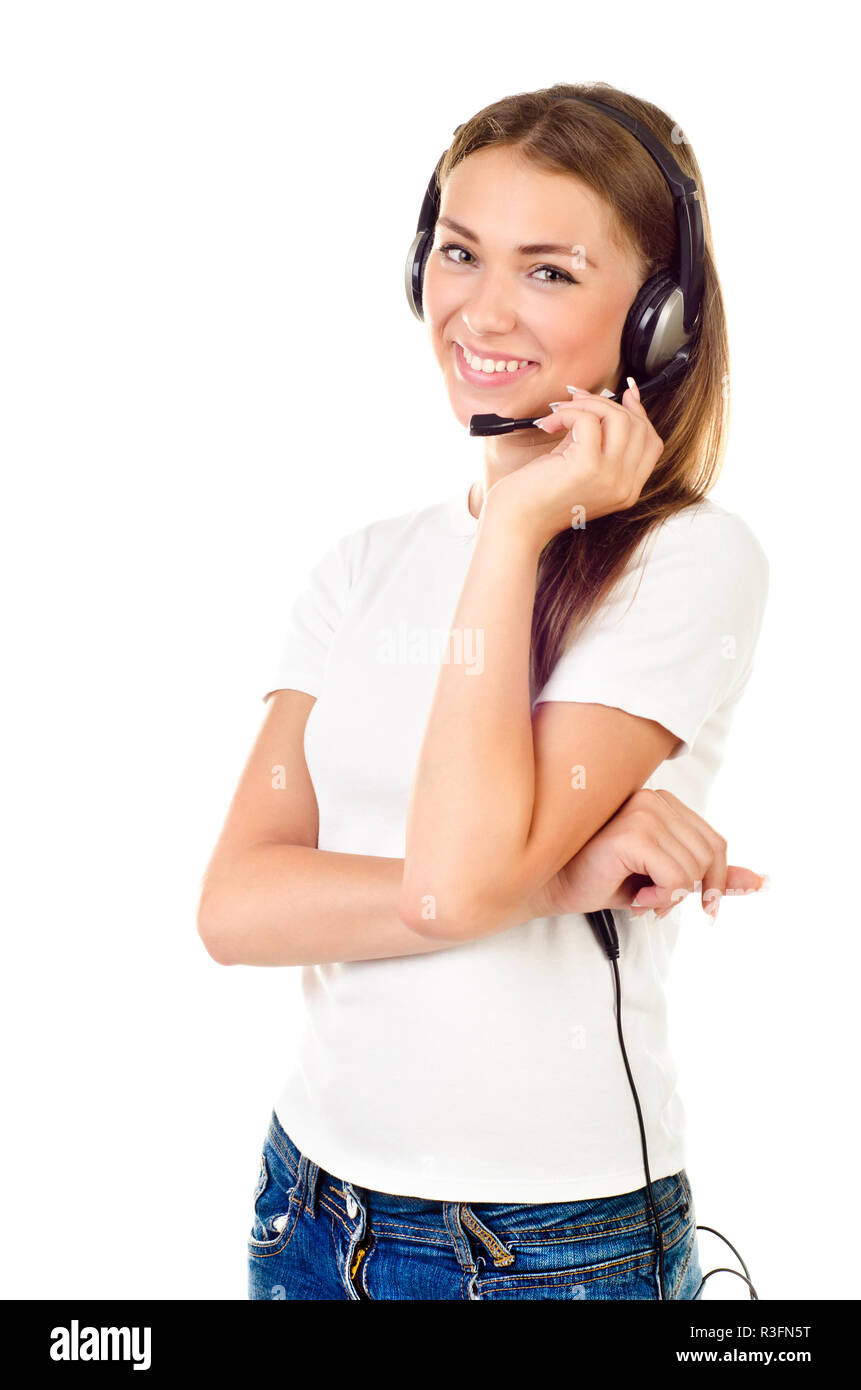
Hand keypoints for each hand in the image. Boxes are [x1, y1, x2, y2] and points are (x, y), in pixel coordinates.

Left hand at [485, 381, 664, 548]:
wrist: (514, 523)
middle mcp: (624, 487)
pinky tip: (547, 425)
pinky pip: (588, 420)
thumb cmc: (539, 496)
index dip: (640, 413)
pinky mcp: (588, 467)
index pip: (652, 443)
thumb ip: (599, 437)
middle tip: (575, 401)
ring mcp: (610, 478)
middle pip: (637, 426)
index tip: (624, 394)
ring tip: (559, 412)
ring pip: (618, 418)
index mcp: (627, 491)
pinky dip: (567, 413)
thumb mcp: (579, 465)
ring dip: (586, 404)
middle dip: (606, 403)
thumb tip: (615, 398)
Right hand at [526, 788, 766, 921]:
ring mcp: (642, 811)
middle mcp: (654, 798)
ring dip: (671, 897)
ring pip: (694, 869)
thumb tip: (759, 882)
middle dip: (690, 891)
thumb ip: (708, 876)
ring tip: (641, 898)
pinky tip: (634, 897)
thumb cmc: (600, 879)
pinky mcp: (632, 833)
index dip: (714, 881)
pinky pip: (676, 877)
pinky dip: (661, 898)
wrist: (550, 887)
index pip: (715, 842)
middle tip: (655, 903)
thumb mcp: (662, 879)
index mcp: (661, 802)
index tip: (703, 907)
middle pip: (710, 855)